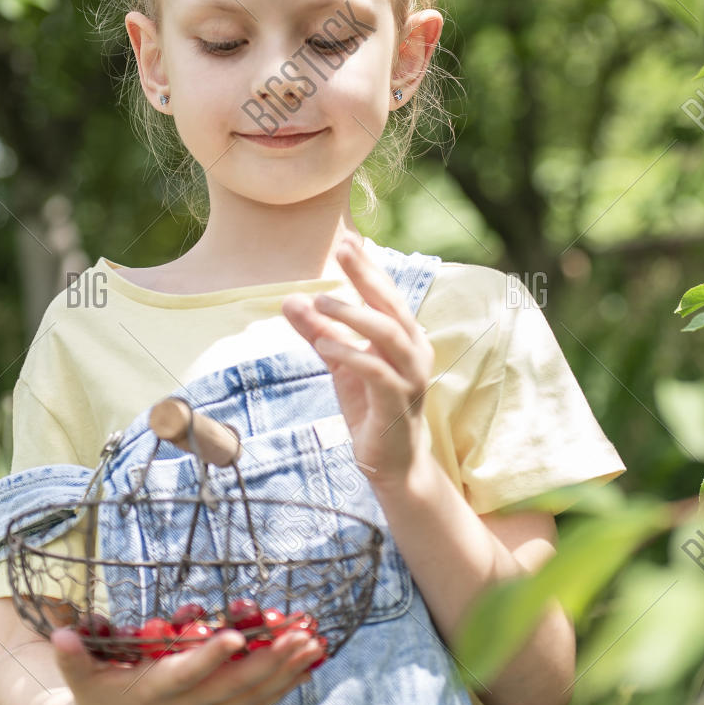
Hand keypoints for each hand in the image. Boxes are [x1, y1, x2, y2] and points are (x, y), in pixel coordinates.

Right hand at [49, 624, 323, 704]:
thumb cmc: (94, 695)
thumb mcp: (79, 676)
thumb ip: (72, 655)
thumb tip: (61, 633)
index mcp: (154, 692)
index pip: (186, 675)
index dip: (209, 659)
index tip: (233, 636)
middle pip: (235, 685)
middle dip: (271, 661)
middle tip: (302, 634)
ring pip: (253, 696)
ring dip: (287, 671)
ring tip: (318, 644)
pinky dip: (285, 687)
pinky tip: (311, 667)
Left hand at [280, 229, 433, 485]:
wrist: (393, 464)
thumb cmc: (371, 408)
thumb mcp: (340, 364)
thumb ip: (319, 331)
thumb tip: (289, 299)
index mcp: (405, 337)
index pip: (387, 294)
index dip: (369, 267)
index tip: (347, 240)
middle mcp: (414, 351)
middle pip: (392, 305)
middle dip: (367, 276)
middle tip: (342, 250)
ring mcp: (410, 377)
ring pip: (387, 334)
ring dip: (353, 314)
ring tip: (321, 301)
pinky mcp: (397, 403)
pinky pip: (377, 372)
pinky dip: (351, 354)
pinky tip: (325, 344)